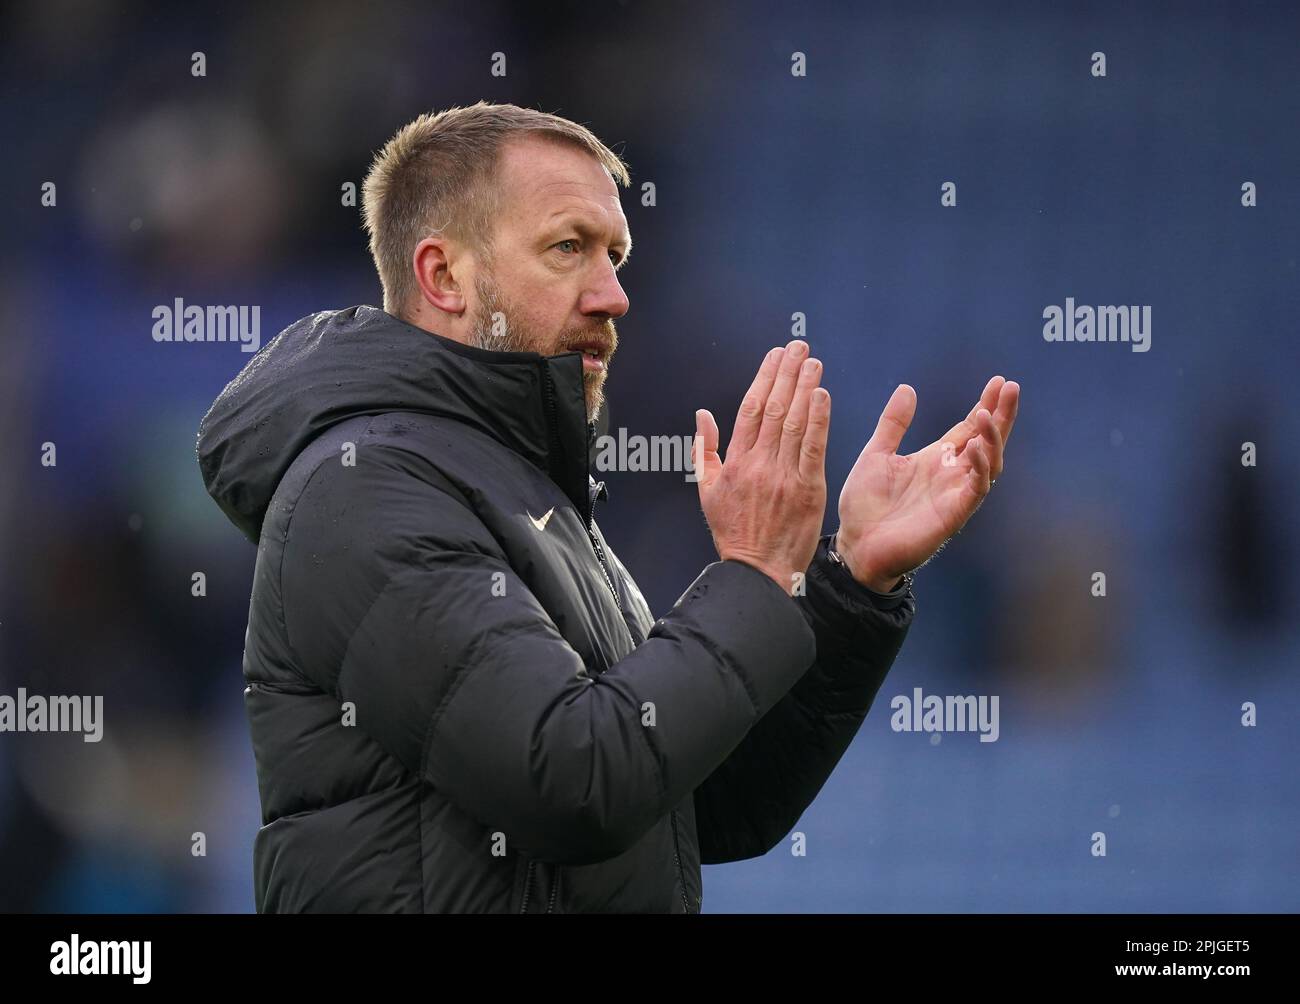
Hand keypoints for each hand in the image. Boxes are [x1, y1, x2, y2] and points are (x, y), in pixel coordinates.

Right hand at [695, 340, 829, 594]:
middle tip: (798, 347)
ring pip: (795, 423)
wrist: (758, 570)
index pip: (751, 409)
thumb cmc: (734, 533)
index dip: (764, 378)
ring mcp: (785, 476)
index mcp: (735, 463)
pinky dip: (818, 420)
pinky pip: (814, 448)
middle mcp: (759, 464)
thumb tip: (703, 415)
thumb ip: (705, 450)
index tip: (774, 356)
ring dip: (805, 388)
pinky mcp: (808, 489)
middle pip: (775, 408)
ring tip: (813, 362)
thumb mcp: (707, 492)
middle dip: (787, 374)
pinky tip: (822, 396)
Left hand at [835, 375, 1019, 589]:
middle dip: (1001, 415)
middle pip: (988, 441)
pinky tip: (977, 447)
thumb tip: (907, 389)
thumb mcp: (876, 454)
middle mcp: (950, 475)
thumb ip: (893, 424)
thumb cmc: (865, 506)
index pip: (969, 428)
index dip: (985, 405)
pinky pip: (977, 489)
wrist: (855, 545)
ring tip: (988, 414)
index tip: (998, 381)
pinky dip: (980, 467)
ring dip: (993, 438)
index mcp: (934, 459)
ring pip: (990, 463)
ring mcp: (954, 495)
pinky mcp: (953, 515)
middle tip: (1010, 387)